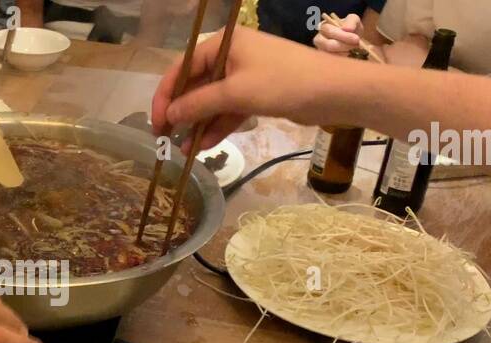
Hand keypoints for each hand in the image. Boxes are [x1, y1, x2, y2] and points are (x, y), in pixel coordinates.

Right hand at [152, 28, 342, 152]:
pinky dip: (217, 126)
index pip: (182, 68)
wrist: (334, 92)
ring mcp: (244, 75)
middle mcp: (230, 55)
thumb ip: (199, 104)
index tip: (156, 123)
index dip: (165, 96)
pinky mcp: (257, 93)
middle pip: (195, 85)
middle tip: (165, 138)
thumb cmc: (283, 83)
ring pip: (212, 101)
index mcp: (223, 43)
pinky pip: (229, 110)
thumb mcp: (236, 93)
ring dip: (197, 124)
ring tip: (182, 150)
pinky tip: (203, 146)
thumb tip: (169, 114)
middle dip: (181, 112)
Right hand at [313, 13, 362, 55]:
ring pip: (330, 54)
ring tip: (352, 48)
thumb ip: (351, 22)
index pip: (329, 31)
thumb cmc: (351, 29)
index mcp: (324, 26)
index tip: (356, 39)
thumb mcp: (354, 20)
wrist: (352, 40)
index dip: (343, 35)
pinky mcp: (324, 60)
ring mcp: (320, 50)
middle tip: (356, 45)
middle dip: (344, 45)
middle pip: (328, 45)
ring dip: (344, 52)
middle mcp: (318, 39)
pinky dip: (342, 58)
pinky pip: (332, 61)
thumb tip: (347, 29)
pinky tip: (348, 54)